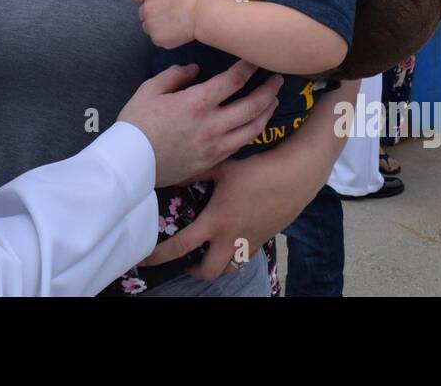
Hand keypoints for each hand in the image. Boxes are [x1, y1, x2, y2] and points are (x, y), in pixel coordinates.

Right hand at [117, 60, 281, 187]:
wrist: (130, 164)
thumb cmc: (136, 124)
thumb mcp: (150, 90)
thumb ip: (175, 75)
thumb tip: (194, 69)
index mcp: (197, 103)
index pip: (234, 80)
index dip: (249, 67)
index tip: (258, 58)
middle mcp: (212, 125)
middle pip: (253, 105)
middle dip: (269, 89)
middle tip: (279, 79)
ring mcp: (215, 146)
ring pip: (253, 128)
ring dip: (267, 112)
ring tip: (273, 101)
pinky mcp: (213, 161)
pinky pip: (240, 145)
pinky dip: (252, 131)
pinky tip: (254, 124)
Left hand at [130, 0, 204, 47]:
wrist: (200, 14)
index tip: (150, 1)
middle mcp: (147, 8)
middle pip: (142, 12)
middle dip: (151, 14)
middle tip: (166, 15)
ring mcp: (150, 24)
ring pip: (147, 27)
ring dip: (155, 26)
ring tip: (172, 24)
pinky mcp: (156, 38)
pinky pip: (156, 38)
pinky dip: (164, 37)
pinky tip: (175, 32)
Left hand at [139, 149, 305, 281]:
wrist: (295, 176)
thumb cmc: (258, 170)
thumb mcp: (223, 168)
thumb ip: (196, 172)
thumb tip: (173, 172)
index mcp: (216, 221)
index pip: (181, 246)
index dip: (160, 256)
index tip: (145, 259)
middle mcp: (231, 238)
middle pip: (207, 272)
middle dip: (192, 271)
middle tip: (184, 259)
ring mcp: (248, 242)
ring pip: (228, 269)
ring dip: (216, 265)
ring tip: (207, 253)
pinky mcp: (263, 239)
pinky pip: (244, 257)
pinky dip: (234, 254)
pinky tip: (230, 239)